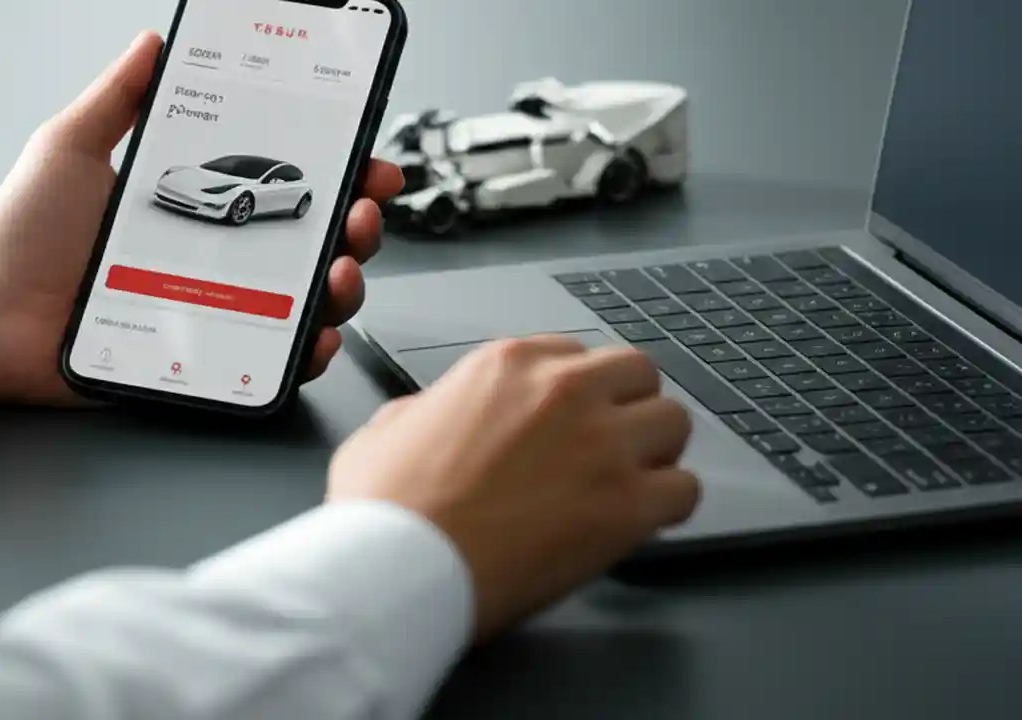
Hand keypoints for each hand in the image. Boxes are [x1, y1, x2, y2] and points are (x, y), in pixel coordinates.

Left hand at [0, 31, 403, 404]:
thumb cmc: (23, 237)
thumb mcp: (72, 147)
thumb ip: (118, 97)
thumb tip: (153, 42)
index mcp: (199, 209)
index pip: (283, 189)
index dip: (336, 175)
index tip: (366, 162)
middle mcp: (219, 260)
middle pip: (313, 245)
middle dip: (357, 226)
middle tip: (360, 213)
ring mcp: (219, 310)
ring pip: (308, 303)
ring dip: (344, 285)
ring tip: (338, 270)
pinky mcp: (207, 360)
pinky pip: (273, 361)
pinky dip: (308, 352)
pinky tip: (316, 335)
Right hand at [328, 336, 699, 639]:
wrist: (393, 567)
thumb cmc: (382, 508)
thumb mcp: (387, 426)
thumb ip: (428, 408)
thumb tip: (433, 417)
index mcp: (507, 364)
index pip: (576, 355)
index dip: (577, 393)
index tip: (571, 420)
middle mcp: (563, 390)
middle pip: (638, 374)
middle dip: (628, 408)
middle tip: (610, 446)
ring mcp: (602, 445)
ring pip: (674, 423)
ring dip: (656, 453)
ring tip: (629, 484)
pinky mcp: (626, 505)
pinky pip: (686, 490)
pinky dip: (668, 508)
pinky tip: (639, 523)